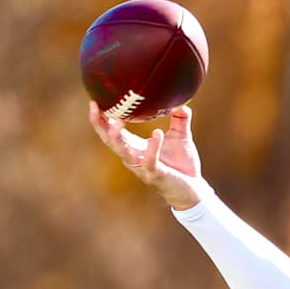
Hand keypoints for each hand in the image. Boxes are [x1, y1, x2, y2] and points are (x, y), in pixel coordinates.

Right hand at [88, 101, 208, 209]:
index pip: (111, 131)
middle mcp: (133, 156)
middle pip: (109, 140)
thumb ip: (179, 119)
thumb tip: (182, 101)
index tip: (95, 99)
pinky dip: (153, 147)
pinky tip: (157, 132)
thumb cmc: (182, 164)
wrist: (194, 189)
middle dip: (100, 124)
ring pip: (123, 152)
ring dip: (117, 136)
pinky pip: (150, 160)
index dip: (101, 117)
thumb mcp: (180, 137)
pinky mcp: (155, 175)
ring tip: (119, 120)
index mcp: (134, 147)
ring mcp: (142, 167)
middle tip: (96, 106)